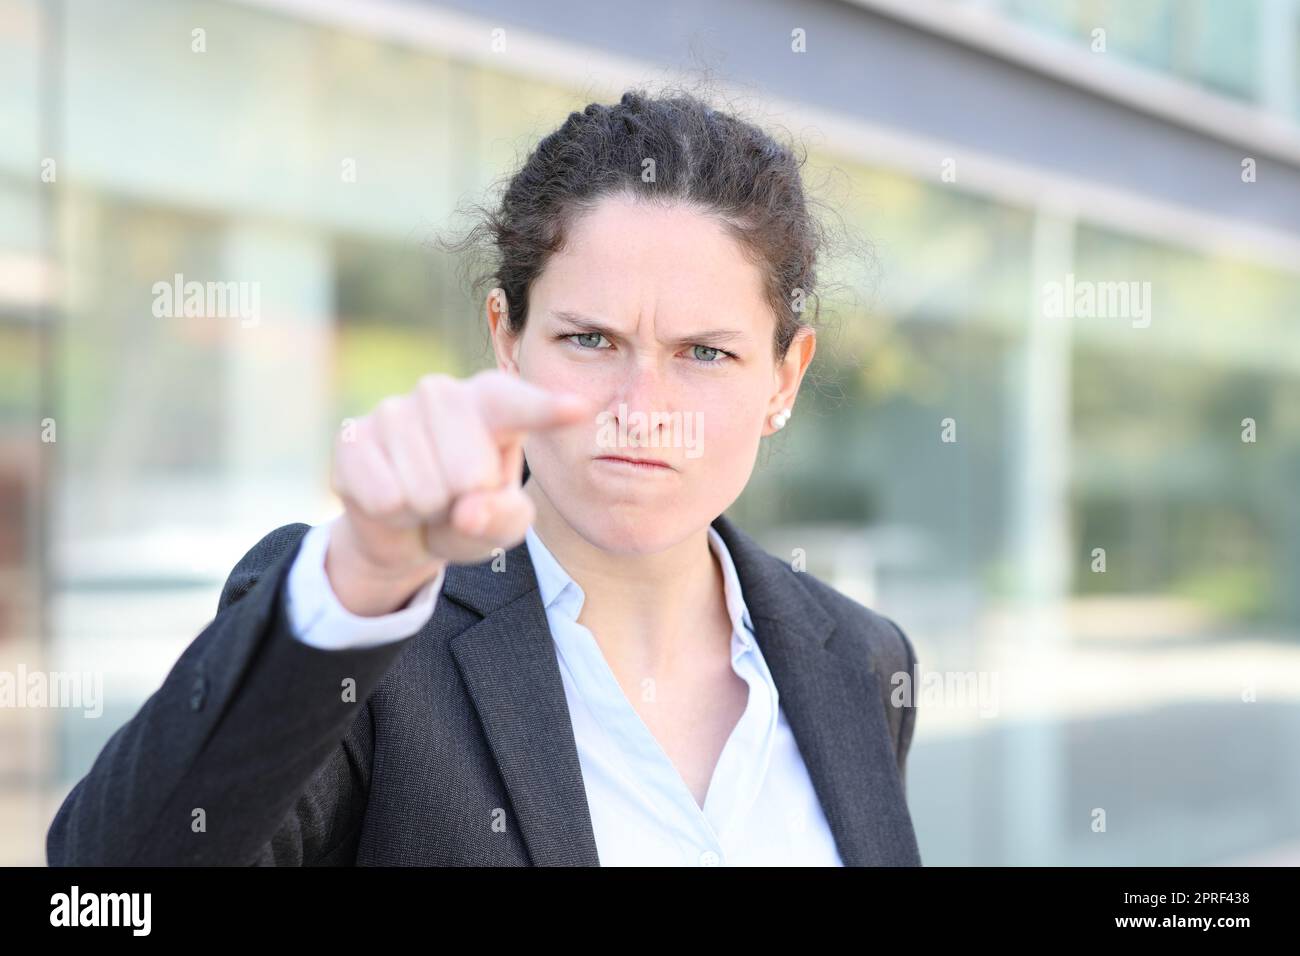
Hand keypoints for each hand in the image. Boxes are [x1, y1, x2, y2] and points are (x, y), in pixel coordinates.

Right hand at [325, 369, 591, 615]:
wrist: (406, 528)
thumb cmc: (471, 514)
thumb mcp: (504, 525)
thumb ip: (505, 518)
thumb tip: (468, 510)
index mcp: (493, 402)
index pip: (518, 404)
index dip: (545, 409)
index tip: (577, 408)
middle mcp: (442, 392)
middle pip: (468, 473)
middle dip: (464, 503)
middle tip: (455, 497)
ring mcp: (393, 409)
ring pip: (423, 489)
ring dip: (426, 511)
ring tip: (425, 496)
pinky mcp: (352, 436)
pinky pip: (384, 496)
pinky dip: (392, 515)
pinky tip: (391, 497)